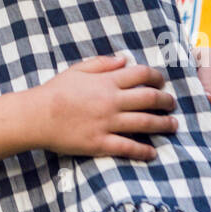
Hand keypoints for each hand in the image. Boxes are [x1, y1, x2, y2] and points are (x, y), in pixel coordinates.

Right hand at [34, 56, 177, 160]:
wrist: (37, 116)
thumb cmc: (55, 91)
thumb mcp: (77, 69)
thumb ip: (102, 63)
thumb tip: (124, 59)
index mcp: (106, 82)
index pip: (141, 75)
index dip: (156, 77)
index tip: (162, 82)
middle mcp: (111, 101)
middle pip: (149, 99)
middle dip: (166, 101)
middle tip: (172, 104)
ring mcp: (107, 123)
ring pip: (145, 123)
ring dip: (163, 124)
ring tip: (173, 125)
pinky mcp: (101, 142)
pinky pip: (128, 147)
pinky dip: (144, 150)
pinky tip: (153, 152)